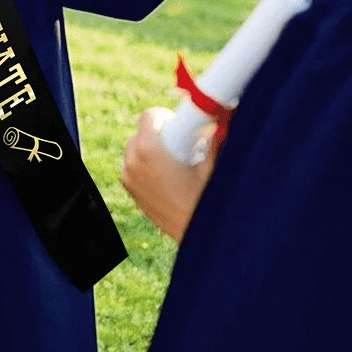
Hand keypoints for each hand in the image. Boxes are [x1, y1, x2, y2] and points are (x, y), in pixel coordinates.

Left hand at [121, 107, 216, 242]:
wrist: (195, 235)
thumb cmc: (203, 199)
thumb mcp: (210, 166)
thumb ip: (214, 139)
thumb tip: (222, 119)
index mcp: (148, 149)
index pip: (148, 116)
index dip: (164, 116)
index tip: (177, 124)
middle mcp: (133, 160)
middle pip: (140, 132)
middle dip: (158, 133)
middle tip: (179, 142)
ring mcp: (129, 176)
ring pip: (134, 149)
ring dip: (149, 148)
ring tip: (173, 159)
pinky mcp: (130, 190)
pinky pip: (133, 166)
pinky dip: (144, 164)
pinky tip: (164, 173)